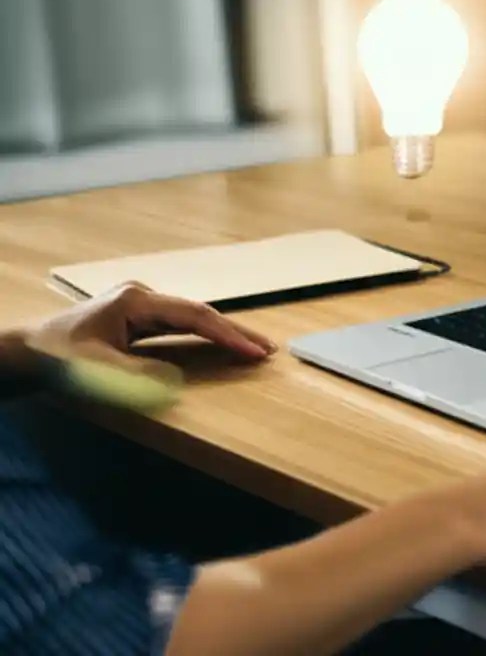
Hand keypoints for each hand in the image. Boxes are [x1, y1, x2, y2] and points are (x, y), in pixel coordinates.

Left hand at [27, 282, 275, 369]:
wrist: (26, 352)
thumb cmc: (58, 359)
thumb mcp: (98, 371)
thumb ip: (138, 374)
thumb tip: (177, 377)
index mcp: (136, 302)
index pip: (194, 317)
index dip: (227, 335)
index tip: (254, 352)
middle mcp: (143, 297)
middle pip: (201, 313)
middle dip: (237, 332)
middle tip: (270, 349)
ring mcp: (141, 305)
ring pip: (194, 317)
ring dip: (224, 333)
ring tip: (256, 347)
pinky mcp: (139, 317)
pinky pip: (182, 325)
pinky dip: (206, 335)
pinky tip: (223, 343)